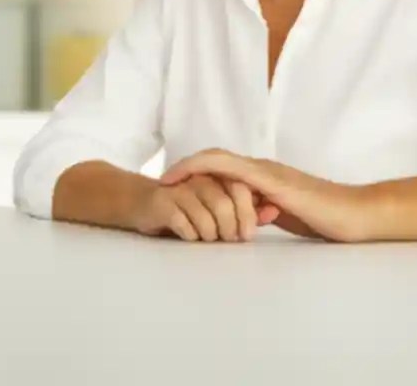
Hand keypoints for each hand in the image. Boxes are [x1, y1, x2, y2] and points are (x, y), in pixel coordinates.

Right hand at [129, 174, 279, 241]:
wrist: (144, 204)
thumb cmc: (187, 209)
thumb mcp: (221, 209)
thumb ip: (247, 209)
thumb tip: (272, 213)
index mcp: (216, 175)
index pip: (240, 189)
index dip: (247, 214)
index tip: (247, 236)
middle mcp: (199, 178)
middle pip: (223, 204)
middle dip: (229, 228)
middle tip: (229, 241)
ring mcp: (180, 189)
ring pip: (205, 215)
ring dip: (210, 234)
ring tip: (208, 239)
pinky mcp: (162, 202)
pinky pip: (183, 222)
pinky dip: (190, 234)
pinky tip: (190, 237)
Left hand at [161, 149, 375, 241]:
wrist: (354, 214)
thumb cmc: (324, 217)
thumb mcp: (284, 215)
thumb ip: (263, 212)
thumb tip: (243, 221)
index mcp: (264, 178)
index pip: (224, 168)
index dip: (197, 172)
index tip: (175, 185)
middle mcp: (261, 169)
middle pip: (214, 159)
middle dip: (186, 167)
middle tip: (160, 180)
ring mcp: (266, 171)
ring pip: (219, 160)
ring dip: (191, 168)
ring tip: (166, 181)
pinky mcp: (272, 180)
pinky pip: (233, 169)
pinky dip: (207, 170)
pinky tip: (190, 180)